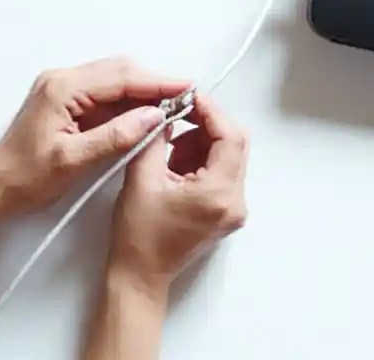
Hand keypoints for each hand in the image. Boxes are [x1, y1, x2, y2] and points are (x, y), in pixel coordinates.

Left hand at [0, 57, 190, 212]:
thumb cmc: (26, 178)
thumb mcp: (73, 161)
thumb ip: (115, 135)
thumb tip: (154, 116)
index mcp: (62, 88)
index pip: (121, 76)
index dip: (157, 81)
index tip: (187, 88)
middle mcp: (63, 79)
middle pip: (120, 70)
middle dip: (154, 83)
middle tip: (186, 98)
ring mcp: (63, 88)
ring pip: (115, 80)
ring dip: (143, 91)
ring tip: (172, 107)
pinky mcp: (66, 101)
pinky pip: (105, 94)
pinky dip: (128, 102)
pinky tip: (146, 115)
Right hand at [107, 96, 248, 292]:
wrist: (140, 275)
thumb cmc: (138, 235)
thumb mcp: (142, 176)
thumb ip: (156, 137)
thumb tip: (165, 111)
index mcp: (218, 193)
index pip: (230, 137)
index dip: (211, 111)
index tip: (189, 98)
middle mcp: (235, 202)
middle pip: (234, 145)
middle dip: (206, 126)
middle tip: (177, 117)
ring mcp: (233, 209)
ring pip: (228, 157)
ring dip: (202, 143)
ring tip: (169, 148)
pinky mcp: (225, 213)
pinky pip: (221, 173)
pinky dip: (201, 160)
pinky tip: (175, 164)